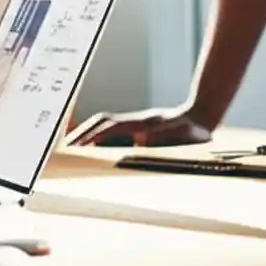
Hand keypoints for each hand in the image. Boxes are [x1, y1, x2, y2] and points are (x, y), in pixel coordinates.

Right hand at [68, 108, 213, 146]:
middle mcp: (135, 120)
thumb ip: (164, 137)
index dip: (94, 137)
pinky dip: (95, 133)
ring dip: (86, 133)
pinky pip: (110, 128)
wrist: (201, 117)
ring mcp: (134, 121)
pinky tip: (90, 145)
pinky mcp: (135, 125)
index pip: (111, 128)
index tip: (78, 147)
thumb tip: (141, 140)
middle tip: (65, 148)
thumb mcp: (184, 136)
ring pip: (103, 123)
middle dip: (82, 134)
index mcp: (143, 123)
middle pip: (101, 122)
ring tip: (70, 146)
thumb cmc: (194, 132)